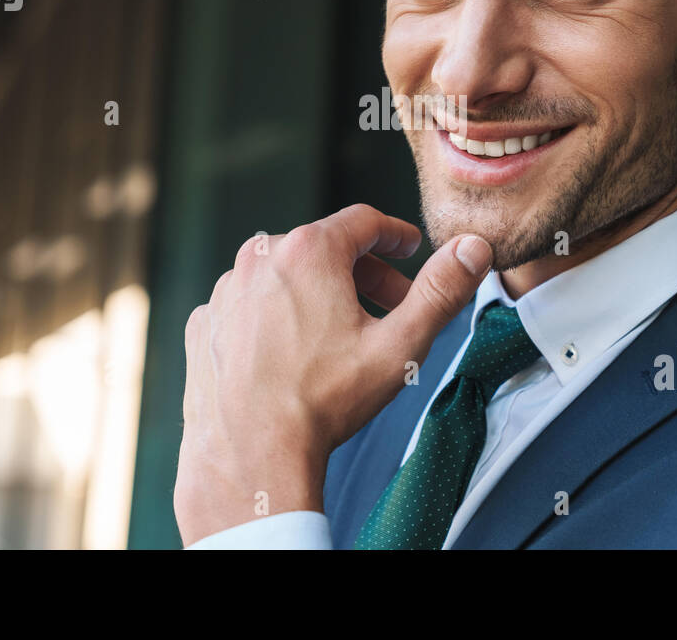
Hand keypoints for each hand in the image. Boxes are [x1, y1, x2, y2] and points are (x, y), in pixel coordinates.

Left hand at [174, 203, 491, 544]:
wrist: (250, 454)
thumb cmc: (324, 401)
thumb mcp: (400, 345)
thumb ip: (441, 291)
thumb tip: (473, 249)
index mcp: (309, 250)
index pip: (364, 221)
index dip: (395, 234)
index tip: (410, 247)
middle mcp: (260, 257)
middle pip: (324, 247)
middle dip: (363, 271)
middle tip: (390, 305)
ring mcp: (226, 289)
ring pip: (284, 274)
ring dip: (317, 292)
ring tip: (340, 333)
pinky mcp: (203, 321)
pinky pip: (249, 303)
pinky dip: (274, 315)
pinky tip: (292, 351)